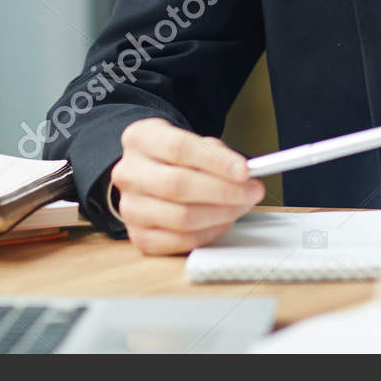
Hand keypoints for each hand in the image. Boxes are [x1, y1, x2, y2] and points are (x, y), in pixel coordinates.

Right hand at [109, 119, 264, 255]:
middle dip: (225, 191)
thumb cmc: (177, 156)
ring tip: (242, 205)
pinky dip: (209, 233)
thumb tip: (244, 175)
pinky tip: (224, 220)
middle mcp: (128, 173)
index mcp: (140, 139)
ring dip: (222, 214)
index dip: (216, 161)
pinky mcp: (139, 236)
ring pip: (181, 218)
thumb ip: (216, 153)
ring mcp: (130, 207)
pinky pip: (180, 241)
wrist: (151, 173)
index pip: (180, 148)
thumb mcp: (193, 140)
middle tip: (253, 191)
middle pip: (178, 185)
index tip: (245, 171)